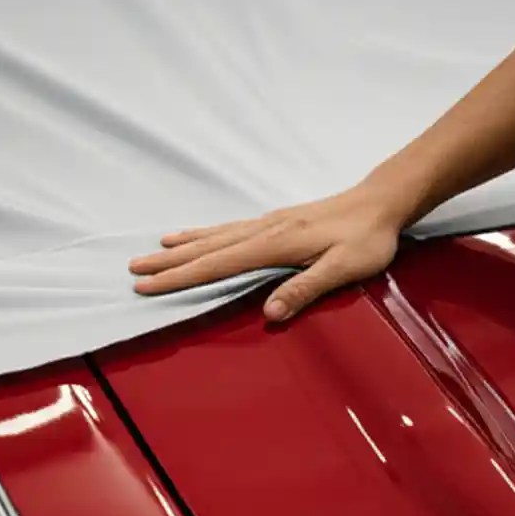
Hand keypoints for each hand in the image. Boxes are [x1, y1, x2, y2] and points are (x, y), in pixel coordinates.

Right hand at [129, 182, 426, 320]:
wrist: (381, 202)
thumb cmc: (368, 239)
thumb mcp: (345, 268)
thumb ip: (306, 289)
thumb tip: (269, 313)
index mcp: (276, 244)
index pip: (219, 265)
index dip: (182, 277)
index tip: (149, 286)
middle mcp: (264, 230)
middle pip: (207, 249)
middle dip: (169, 263)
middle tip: (133, 272)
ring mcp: (268, 223)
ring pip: (214, 237)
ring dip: (181, 247)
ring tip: (152, 252)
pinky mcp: (275, 222)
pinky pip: (228, 229)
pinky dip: (204, 234)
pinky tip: (193, 235)